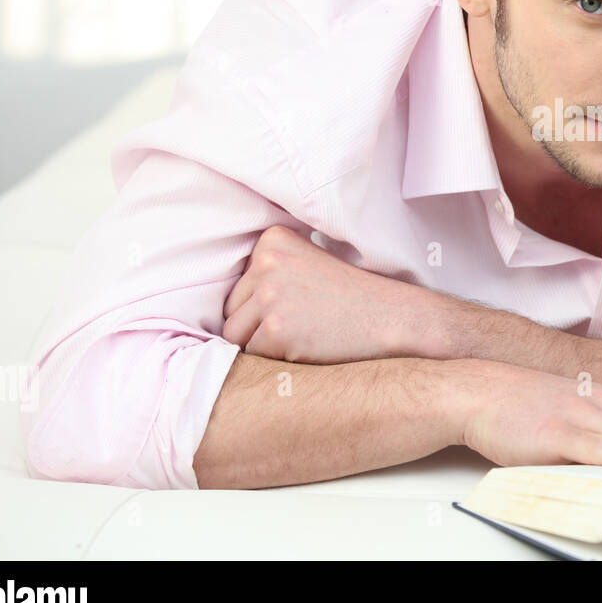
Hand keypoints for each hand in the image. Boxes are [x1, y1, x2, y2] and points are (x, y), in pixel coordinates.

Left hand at [222, 224, 457, 362]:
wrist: (392, 319)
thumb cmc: (351, 298)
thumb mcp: (309, 263)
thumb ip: (268, 271)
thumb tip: (209, 303)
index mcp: (273, 240)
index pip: (238, 285)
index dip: (261, 305)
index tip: (297, 304)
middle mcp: (268, 264)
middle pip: (231, 312)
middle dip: (258, 327)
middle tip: (301, 327)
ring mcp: (271, 298)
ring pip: (236, 338)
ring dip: (263, 346)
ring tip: (302, 339)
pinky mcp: (278, 333)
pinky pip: (254, 358)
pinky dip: (275, 362)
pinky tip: (307, 351)